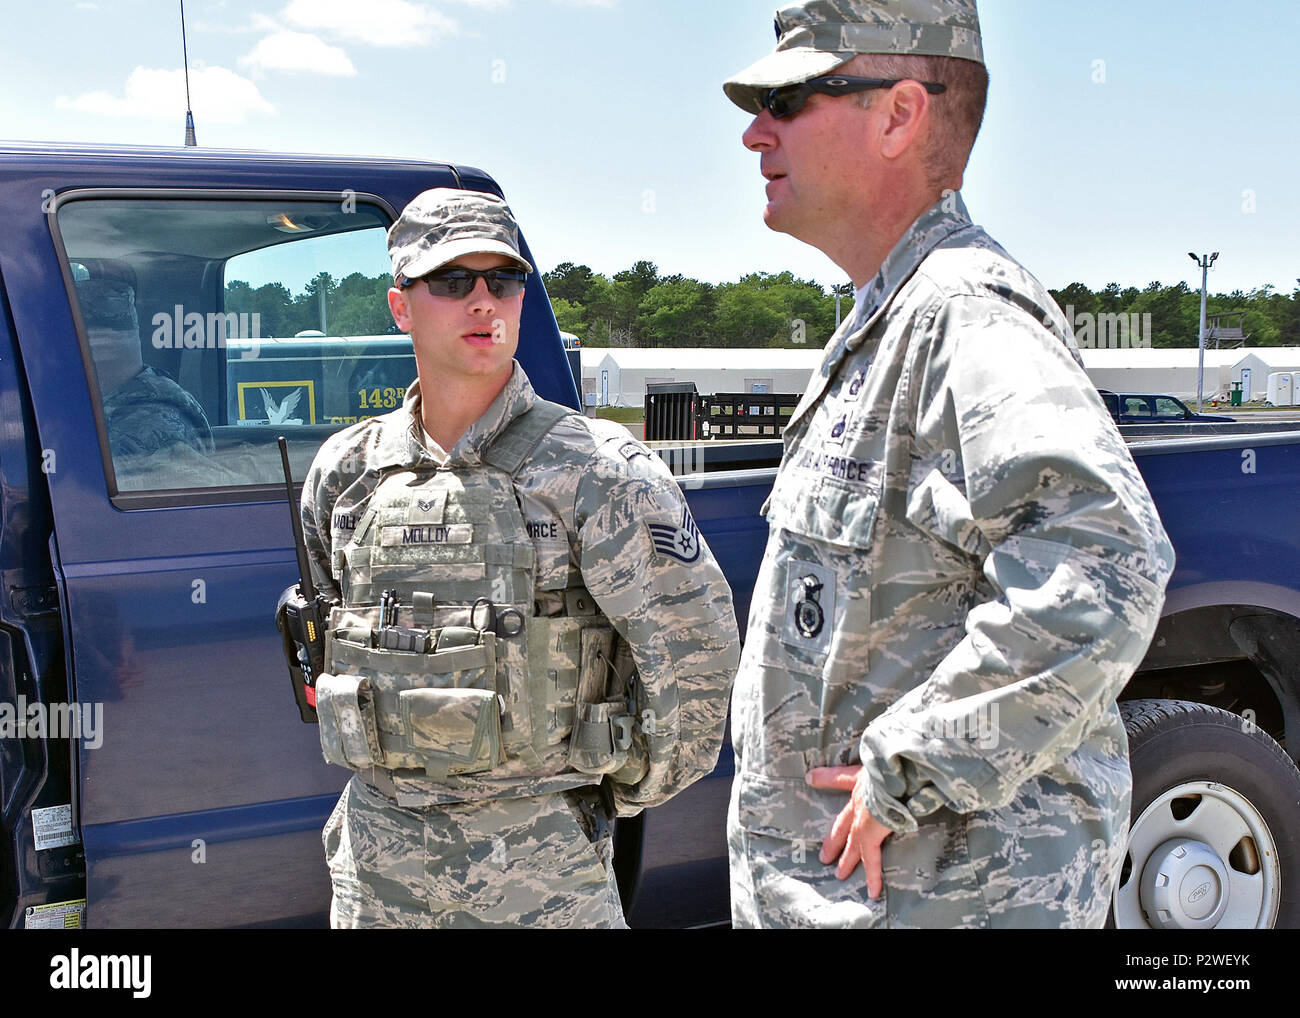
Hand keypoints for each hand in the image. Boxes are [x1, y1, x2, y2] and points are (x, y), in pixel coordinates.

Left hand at [806, 765, 891, 899]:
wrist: (895, 773)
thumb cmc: (894, 762)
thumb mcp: (882, 756)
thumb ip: (882, 756)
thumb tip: (885, 746)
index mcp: (862, 780)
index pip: (841, 778)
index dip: (824, 778)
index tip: (810, 778)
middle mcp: (859, 800)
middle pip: (842, 823)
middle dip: (833, 839)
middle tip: (824, 855)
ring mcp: (862, 819)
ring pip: (852, 844)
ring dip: (847, 860)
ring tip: (840, 875)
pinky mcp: (870, 834)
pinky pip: (871, 860)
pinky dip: (872, 876)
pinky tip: (872, 892)